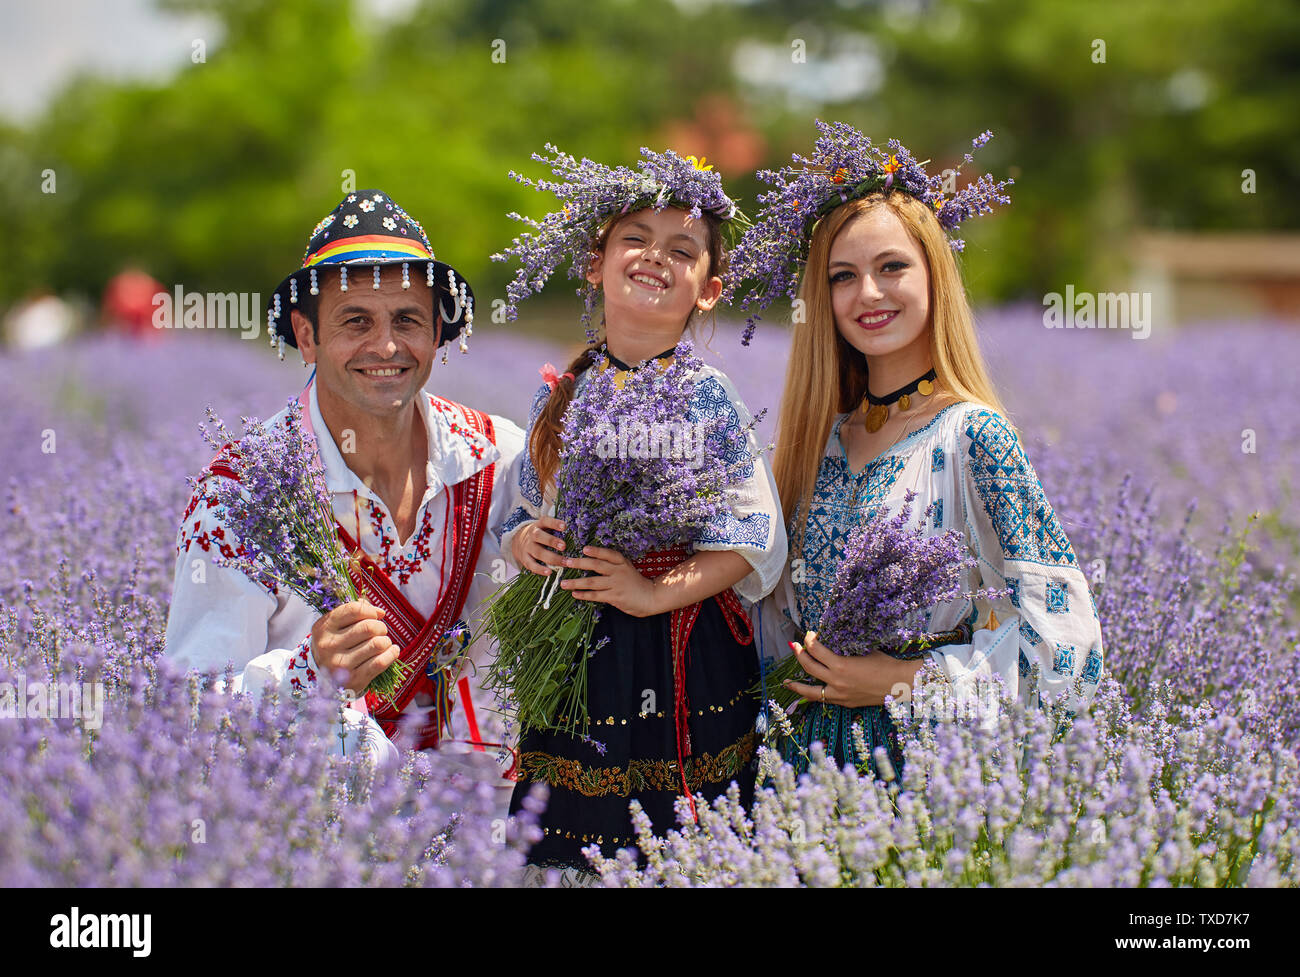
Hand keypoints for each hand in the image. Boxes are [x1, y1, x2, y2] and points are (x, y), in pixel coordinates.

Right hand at [310, 600, 400, 696]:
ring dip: (385, 641)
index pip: (354, 610)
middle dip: (380, 627)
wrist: (324, 677)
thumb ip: (356, 612)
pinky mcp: (354, 678)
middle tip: (379, 632)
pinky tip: (391, 651)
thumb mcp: (336, 625)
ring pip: (377, 644)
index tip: (373, 616)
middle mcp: (329, 645)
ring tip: (382, 643)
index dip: (370, 611)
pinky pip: (380, 662)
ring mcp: (340, 664)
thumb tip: (381, 613)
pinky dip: (391, 654)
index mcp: (323, 628)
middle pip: (369, 627)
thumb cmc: (336, 644)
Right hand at [512, 516, 566, 575]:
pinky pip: (531, 565)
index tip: (564, 526)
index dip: (554, 523)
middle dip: (552, 541)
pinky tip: (549, 572)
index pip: (545, 521)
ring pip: (538, 552)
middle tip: (564, 546)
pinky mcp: (524, 558)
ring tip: (564, 563)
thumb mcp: (544, 527)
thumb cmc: (540, 534)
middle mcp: (531, 535)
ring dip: (552, 558)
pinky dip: (540, 569)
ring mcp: (527, 547)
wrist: (517, 541)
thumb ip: (556, 528)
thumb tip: (577, 532)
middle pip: (539, 536)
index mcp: (538, 525)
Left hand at [559, 545, 661, 617]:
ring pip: (593, 582)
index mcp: (621, 562)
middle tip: (566, 562)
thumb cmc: (635, 582)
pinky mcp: (615, 597)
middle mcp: (618, 571)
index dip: (596, 551)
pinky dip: (584, 595)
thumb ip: (611, 564)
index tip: (584, 548)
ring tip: (563, 583)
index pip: (608, 554)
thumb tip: (589, 559)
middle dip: (580, 563)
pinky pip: (596, 595)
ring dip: (576, 582)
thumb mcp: (626, 568)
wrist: (651, 597)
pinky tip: (574, 594)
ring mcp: (616, 584)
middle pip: (596, 565)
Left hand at [782, 631, 922, 707]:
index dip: (809, 639)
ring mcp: (840, 694)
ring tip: (786, 682)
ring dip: (797, 684)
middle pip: (809, 666)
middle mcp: (836, 681)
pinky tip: (807, 694)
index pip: (815, 649)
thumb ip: (844, 647)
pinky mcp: (845, 703)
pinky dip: (814, 695)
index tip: (809, 634)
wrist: (900, 684)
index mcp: (841, 665)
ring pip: (811, 690)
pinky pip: (824, 699)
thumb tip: (830, 640)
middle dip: (799, 654)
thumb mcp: (863, 649)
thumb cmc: (885, 663)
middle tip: (795, 646)